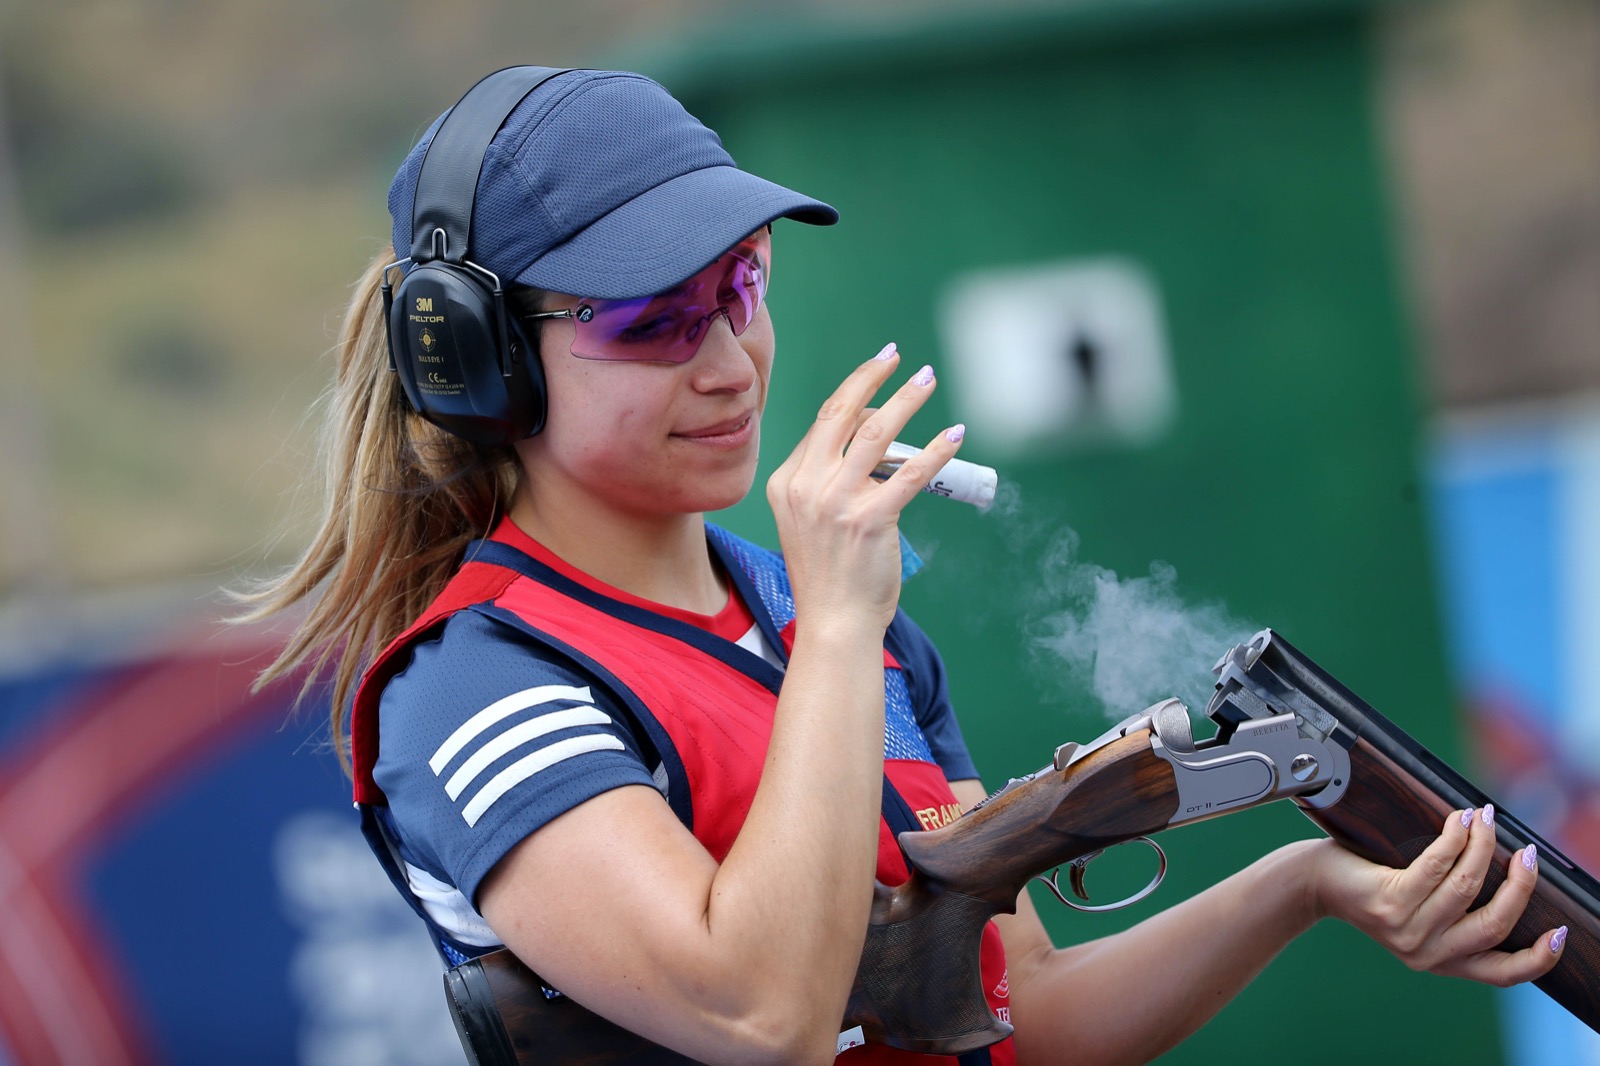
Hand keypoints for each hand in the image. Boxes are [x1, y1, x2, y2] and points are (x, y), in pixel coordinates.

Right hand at [766, 343, 963, 631]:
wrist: (834, 623)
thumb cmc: (830, 575)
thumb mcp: (808, 522)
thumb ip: (826, 483)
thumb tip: (870, 442)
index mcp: (787, 483)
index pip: (821, 424)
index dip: (854, 397)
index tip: (877, 380)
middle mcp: (806, 487)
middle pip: (841, 413)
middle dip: (870, 376)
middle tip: (894, 355)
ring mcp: (836, 502)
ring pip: (876, 432)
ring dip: (906, 399)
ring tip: (927, 380)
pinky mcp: (870, 520)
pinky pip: (910, 472)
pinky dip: (936, 449)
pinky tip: (954, 434)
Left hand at [1307, 806, 1566, 985]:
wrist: (1315, 883)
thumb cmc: (1372, 887)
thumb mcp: (1418, 912)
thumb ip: (1456, 910)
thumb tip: (1509, 874)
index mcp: (1442, 961)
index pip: (1501, 974)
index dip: (1539, 957)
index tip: (1561, 932)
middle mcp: (1427, 953)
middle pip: (1494, 923)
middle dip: (1519, 885)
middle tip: (1527, 854)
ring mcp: (1407, 930)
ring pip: (1467, 887)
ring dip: (1484, 847)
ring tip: (1487, 819)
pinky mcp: (1389, 902)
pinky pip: (1436, 865)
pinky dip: (1455, 837)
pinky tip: (1460, 819)